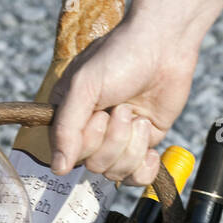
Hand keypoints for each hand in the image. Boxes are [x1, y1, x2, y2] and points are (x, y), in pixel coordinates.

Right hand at [48, 19, 196, 186]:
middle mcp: (91, 129)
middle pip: (94, 165)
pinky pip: (138, 177)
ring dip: (132, 146)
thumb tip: (58, 168)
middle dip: (114, 140)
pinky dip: (146, 168)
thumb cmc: (120, 56)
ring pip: (117, 172)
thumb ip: (67, 128)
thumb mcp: (84, 86)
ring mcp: (119, 138)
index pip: (68, 153)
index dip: (88, 141)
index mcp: (69, 114)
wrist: (164, 45)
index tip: (101, 114)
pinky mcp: (144, 143)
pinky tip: (150, 147)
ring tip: (139, 117)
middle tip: (124, 108)